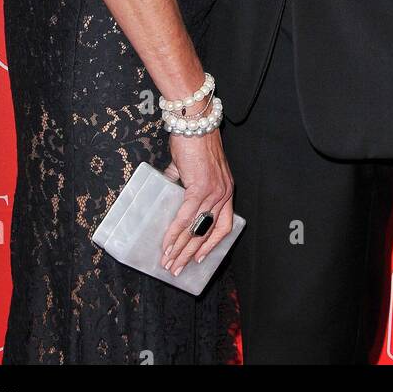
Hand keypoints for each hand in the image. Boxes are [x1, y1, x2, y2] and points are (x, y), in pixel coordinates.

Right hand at [159, 128, 233, 274]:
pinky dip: (175, 232)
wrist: (196, 122)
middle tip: (177, 270)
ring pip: (196, 229)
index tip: (200, 258)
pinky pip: (186, 217)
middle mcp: (224, 194)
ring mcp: (214, 192)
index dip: (211, 245)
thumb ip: (182, 184)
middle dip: (191, 255)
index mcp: (226, 191)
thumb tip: (169, 195)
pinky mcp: (200, 188)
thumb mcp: (191, 168)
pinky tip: (166, 243)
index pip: (223, 226)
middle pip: (208, 233)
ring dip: (180, 249)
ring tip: (168, 263)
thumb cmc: (194, 140)